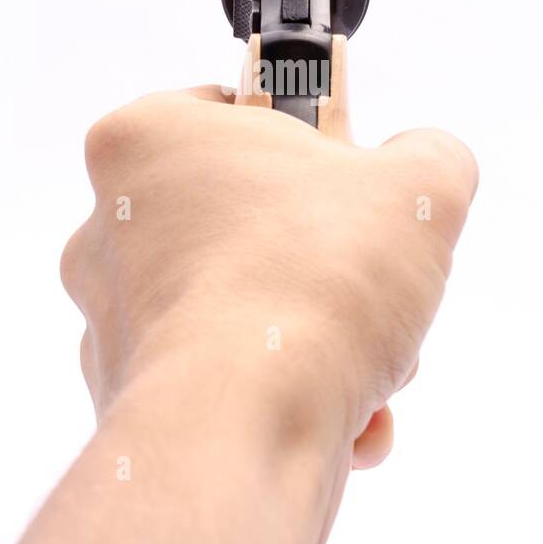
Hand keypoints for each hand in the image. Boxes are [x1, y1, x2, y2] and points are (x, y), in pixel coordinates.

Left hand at [60, 86, 477, 469]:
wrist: (241, 431)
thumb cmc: (313, 280)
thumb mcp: (418, 188)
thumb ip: (432, 156)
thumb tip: (427, 166)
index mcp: (148, 140)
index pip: (230, 112)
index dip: (308, 146)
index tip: (351, 182)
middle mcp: (111, 223)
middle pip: (250, 222)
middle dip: (329, 264)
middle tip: (371, 283)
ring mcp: (112, 315)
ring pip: (247, 310)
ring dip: (324, 339)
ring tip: (371, 365)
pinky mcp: (129, 398)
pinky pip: (227, 383)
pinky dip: (290, 400)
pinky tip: (344, 421)